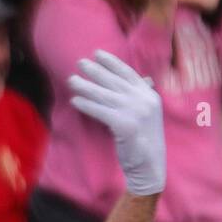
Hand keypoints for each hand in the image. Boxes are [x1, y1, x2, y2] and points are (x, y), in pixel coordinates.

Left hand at [69, 50, 165, 195]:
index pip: (128, 73)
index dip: (112, 63)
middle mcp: (144, 101)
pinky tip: (75, 101)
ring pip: (104, 95)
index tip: (97, 54)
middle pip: (114, 82)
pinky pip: (100, 111)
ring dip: (86, 87)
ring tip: (71, 80)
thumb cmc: (144, 142)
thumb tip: (143, 79)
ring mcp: (135, 112)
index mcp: (150, 96)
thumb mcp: (148, 115)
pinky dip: (87, 105)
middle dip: (95, 71)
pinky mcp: (124, 125)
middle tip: (79, 62)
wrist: (149, 167)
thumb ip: (141, 97)